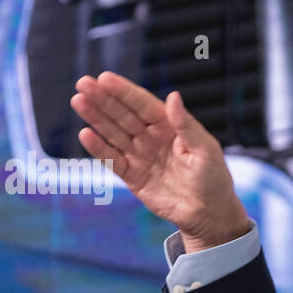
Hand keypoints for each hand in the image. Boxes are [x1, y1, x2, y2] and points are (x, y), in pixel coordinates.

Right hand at [70, 71, 250, 251]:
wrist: (208, 214)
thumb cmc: (213, 178)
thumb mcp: (206, 150)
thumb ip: (186, 126)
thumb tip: (173, 96)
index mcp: (170, 126)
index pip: (143, 104)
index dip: (124, 91)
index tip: (104, 78)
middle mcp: (151, 137)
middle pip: (123, 114)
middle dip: (103, 99)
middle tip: (83, 83)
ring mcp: (140, 156)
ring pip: (113, 133)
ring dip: (95, 118)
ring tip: (78, 101)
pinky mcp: (132, 176)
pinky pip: (112, 160)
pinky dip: (99, 148)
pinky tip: (85, 134)